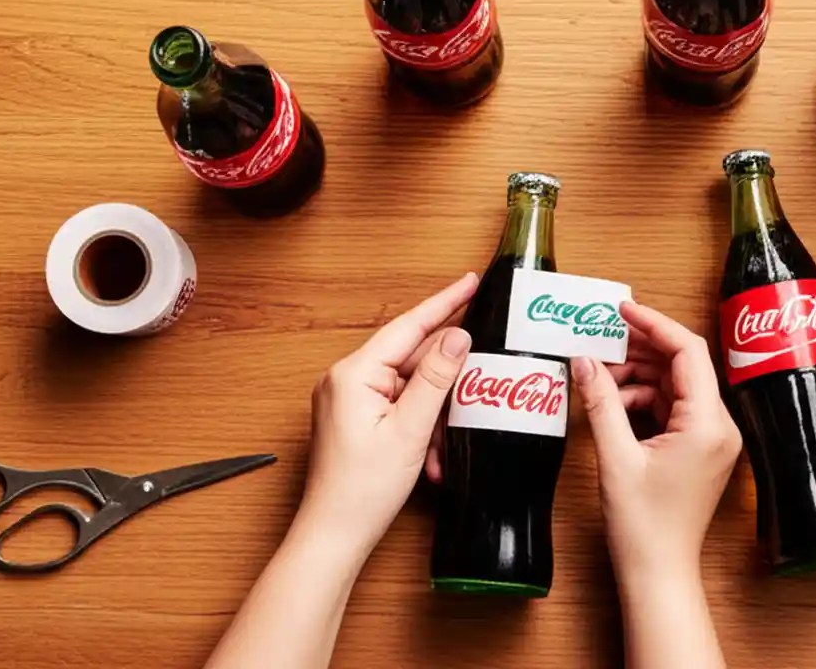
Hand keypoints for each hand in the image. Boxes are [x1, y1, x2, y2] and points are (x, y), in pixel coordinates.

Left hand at [301, 272, 477, 555]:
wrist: (334, 535)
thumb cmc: (362, 490)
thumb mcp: (410, 429)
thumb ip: (437, 378)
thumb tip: (457, 336)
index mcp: (354, 374)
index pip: (409, 326)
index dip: (444, 302)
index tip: (470, 281)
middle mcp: (346, 379)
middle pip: (412, 359)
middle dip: (447, 381)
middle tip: (482, 376)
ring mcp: (348, 399)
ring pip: (410, 388)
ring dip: (435, 415)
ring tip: (445, 445)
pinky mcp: (354, 418)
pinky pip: (398, 407)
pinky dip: (420, 426)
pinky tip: (432, 455)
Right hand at [571, 300, 741, 588]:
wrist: (658, 573)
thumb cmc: (643, 526)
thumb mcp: (615, 457)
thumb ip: (600, 403)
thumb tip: (583, 361)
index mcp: (708, 423)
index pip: (687, 351)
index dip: (654, 324)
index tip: (621, 310)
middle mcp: (719, 426)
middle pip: (683, 365)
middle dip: (640, 350)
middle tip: (600, 340)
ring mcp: (711, 439)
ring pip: (676, 386)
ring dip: (638, 377)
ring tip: (598, 378)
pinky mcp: (699, 451)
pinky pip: (673, 408)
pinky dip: (644, 400)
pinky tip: (612, 404)